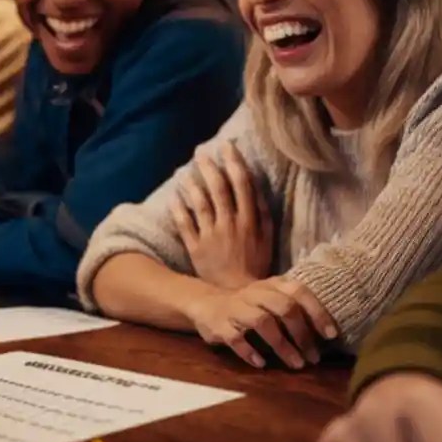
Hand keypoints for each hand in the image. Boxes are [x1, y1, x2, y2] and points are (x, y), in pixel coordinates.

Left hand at [173, 143, 273, 289]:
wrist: (238, 294)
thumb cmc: (255, 264)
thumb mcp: (267, 238)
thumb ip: (263, 212)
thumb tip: (256, 187)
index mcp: (250, 221)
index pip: (242, 185)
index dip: (234, 163)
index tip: (227, 147)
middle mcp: (230, 225)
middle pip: (218, 190)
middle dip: (210, 168)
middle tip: (201, 152)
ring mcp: (211, 236)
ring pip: (200, 204)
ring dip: (192, 184)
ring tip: (185, 171)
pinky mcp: (196, 248)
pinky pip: (185, 225)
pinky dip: (178, 209)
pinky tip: (173, 196)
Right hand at [184, 276, 337, 369]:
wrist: (205, 302)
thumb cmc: (249, 305)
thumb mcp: (270, 298)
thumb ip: (294, 308)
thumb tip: (328, 333)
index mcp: (271, 285)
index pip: (298, 291)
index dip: (317, 312)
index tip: (330, 335)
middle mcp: (255, 293)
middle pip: (284, 307)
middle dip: (302, 334)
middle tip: (313, 358)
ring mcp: (236, 308)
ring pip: (262, 322)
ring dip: (282, 345)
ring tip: (296, 364)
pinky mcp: (220, 325)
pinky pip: (236, 338)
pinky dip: (250, 351)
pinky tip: (261, 363)